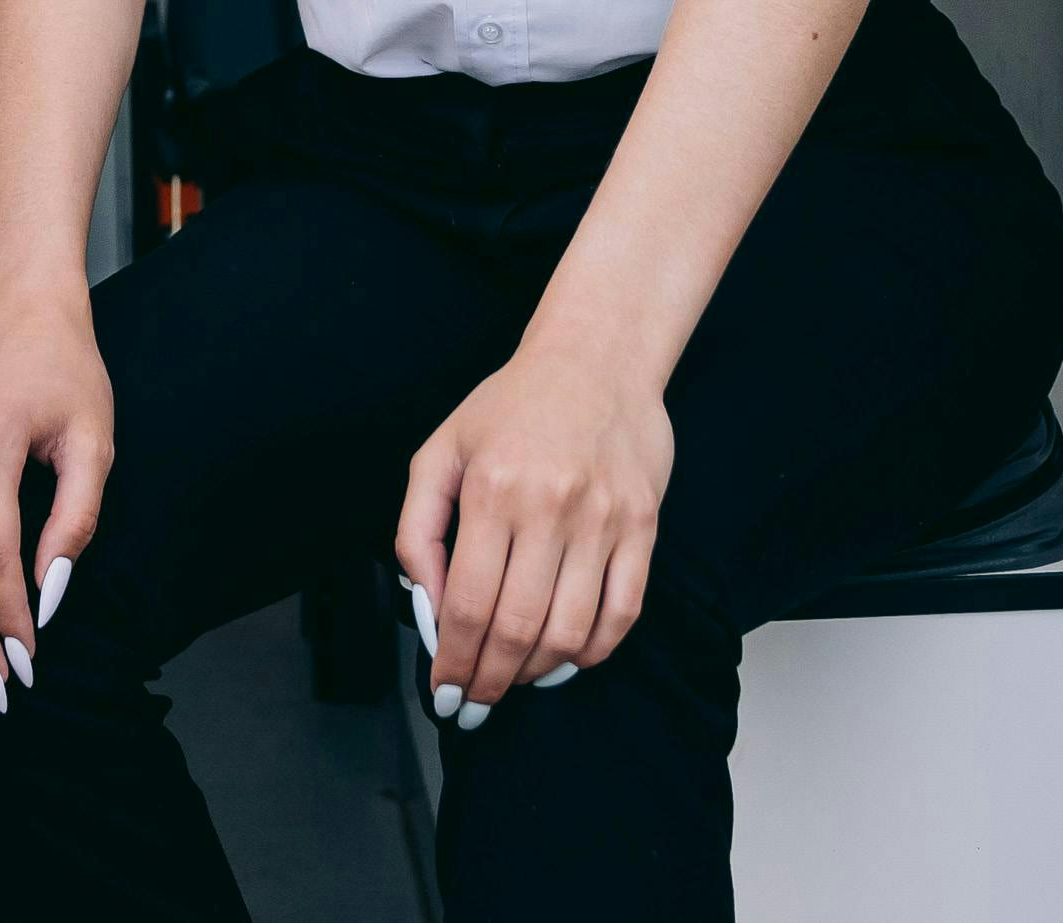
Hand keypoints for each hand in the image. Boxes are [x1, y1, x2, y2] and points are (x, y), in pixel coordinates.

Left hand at [394, 341, 670, 724]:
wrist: (596, 358)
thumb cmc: (511, 406)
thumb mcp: (442, 450)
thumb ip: (419, 527)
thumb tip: (428, 599)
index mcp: (492, 491)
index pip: (469, 603)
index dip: (455, 660)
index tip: (446, 689)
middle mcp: (549, 509)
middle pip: (517, 627)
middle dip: (491, 679)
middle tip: (477, 703)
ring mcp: (603, 520)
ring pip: (570, 629)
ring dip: (538, 671)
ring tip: (516, 679)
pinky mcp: (643, 526)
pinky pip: (623, 611)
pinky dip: (594, 649)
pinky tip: (568, 657)